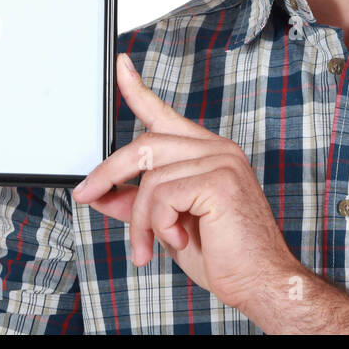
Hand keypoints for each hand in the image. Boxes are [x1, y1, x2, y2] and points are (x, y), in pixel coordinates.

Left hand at [72, 53, 295, 314]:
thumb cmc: (225, 256)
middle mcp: (217, 149)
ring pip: (150, 178)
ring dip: (140, 221)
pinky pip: (162, 196)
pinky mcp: (219, 181)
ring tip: (149, 247)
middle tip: (86, 196)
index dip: (138, 90)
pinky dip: (159, 225)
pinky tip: (178, 241)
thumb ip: (136, 203)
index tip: (120, 65)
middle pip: (145, 145)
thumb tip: (100, 192)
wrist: (262, 283)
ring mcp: (221, 161)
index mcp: (208, 153)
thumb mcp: (167, 226)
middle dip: (108, 172)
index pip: (165, 114)